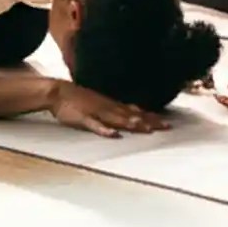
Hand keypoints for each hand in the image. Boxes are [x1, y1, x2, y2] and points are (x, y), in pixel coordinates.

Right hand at [48, 80, 170, 137]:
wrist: (59, 91)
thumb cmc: (81, 99)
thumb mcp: (103, 102)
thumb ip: (117, 109)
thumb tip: (134, 113)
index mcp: (113, 105)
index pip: (137, 112)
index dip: (152, 118)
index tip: (168, 124)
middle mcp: (109, 108)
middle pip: (132, 116)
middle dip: (149, 122)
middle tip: (165, 128)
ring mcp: (97, 112)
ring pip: (117, 119)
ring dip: (131, 124)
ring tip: (145, 129)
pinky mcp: (83, 118)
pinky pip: (95, 125)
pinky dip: (104, 130)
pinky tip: (113, 135)